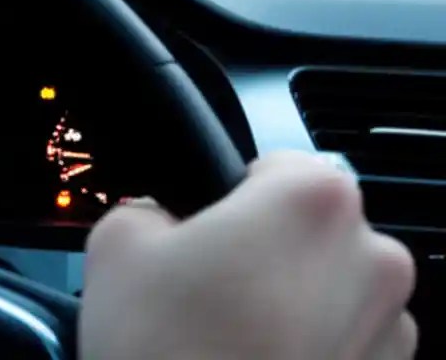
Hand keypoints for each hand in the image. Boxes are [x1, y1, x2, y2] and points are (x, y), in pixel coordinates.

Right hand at [80, 151, 416, 359]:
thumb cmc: (166, 353)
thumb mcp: (114, 244)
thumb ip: (148, 207)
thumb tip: (161, 219)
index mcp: (312, 199)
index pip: (274, 163)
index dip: (227, 197)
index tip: (201, 235)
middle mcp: (372, 256)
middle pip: (309, 226)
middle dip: (262, 249)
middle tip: (203, 291)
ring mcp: (390, 326)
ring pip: (329, 286)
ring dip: (290, 300)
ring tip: (226, 338)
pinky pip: (343, 340)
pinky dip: (307, 348)